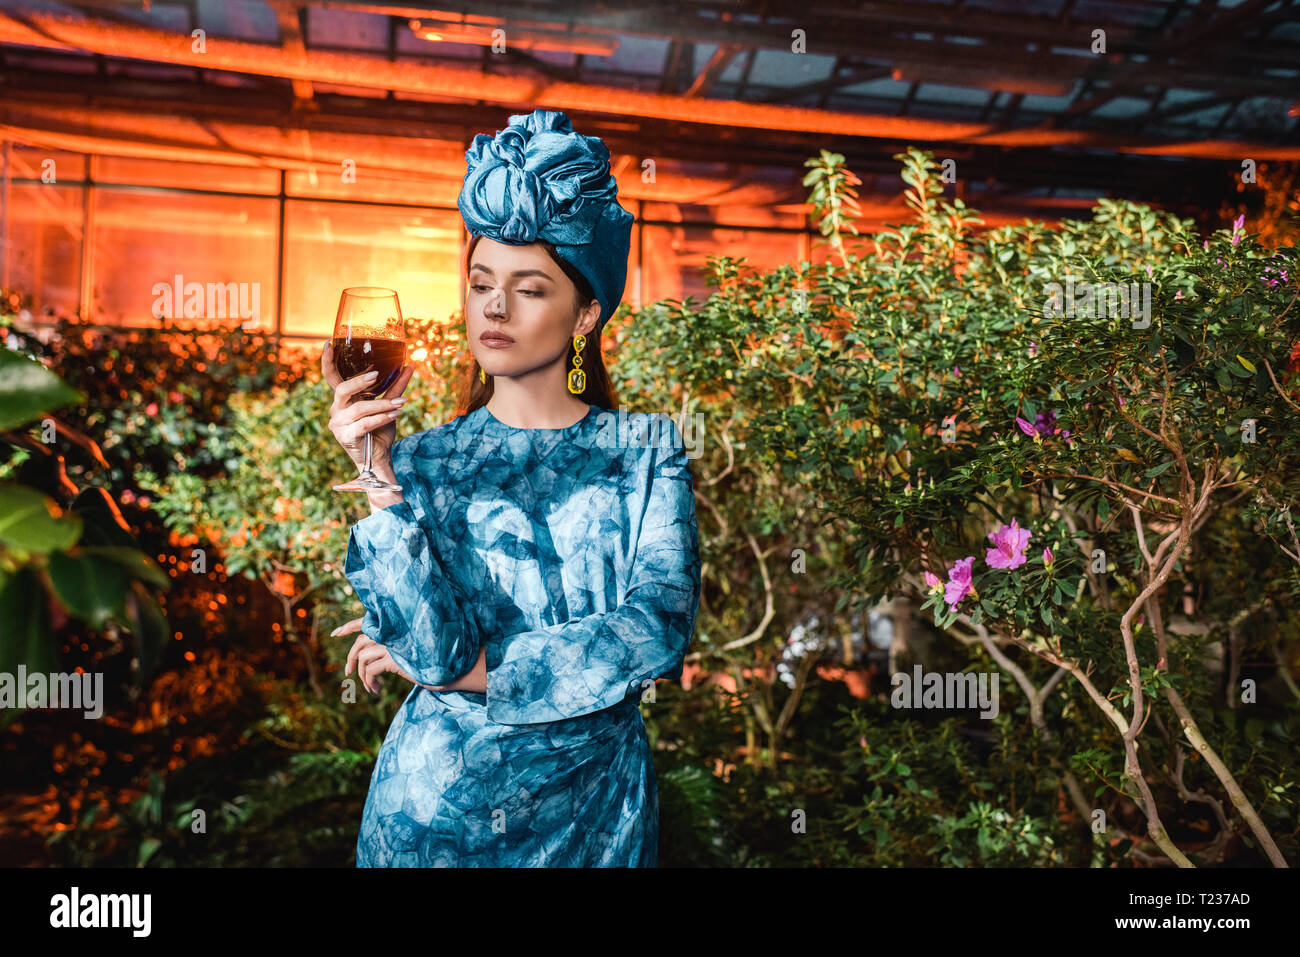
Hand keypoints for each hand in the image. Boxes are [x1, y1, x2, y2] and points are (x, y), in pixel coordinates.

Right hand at [323, 342, 415, 472]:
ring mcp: (338, 424)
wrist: (379, 458)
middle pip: (341, 389)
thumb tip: (411, 364)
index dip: (328, 361)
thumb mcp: (389, 404)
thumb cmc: (380, 430)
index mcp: (344, 398)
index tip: (329, 343)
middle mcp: (336, 409)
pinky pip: (364, 424)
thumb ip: (396, 385)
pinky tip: (395, 416)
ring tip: (401, 403)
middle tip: (376, 375)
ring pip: (359, 408)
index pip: (331, 377)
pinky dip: (381, 418)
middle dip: (359, 382)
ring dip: (383, 405)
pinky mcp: (346, 437)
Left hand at [334, 617, 438, 693]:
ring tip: (370, 686)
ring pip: (362, 656)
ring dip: (361, 675)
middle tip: (348, 672)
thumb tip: (374, 658)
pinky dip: (368, 681)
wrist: (452, 670)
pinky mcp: (394, 659)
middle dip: (351, 658)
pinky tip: (375, 689)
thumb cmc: (435, 663)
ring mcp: (394, 645)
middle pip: (360, 641)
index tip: (335, 633)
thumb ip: (394, 648)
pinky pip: (370, 670)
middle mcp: (393, 634)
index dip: (349, 626)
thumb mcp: (411, 653)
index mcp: (396, 629)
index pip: (367, 622)